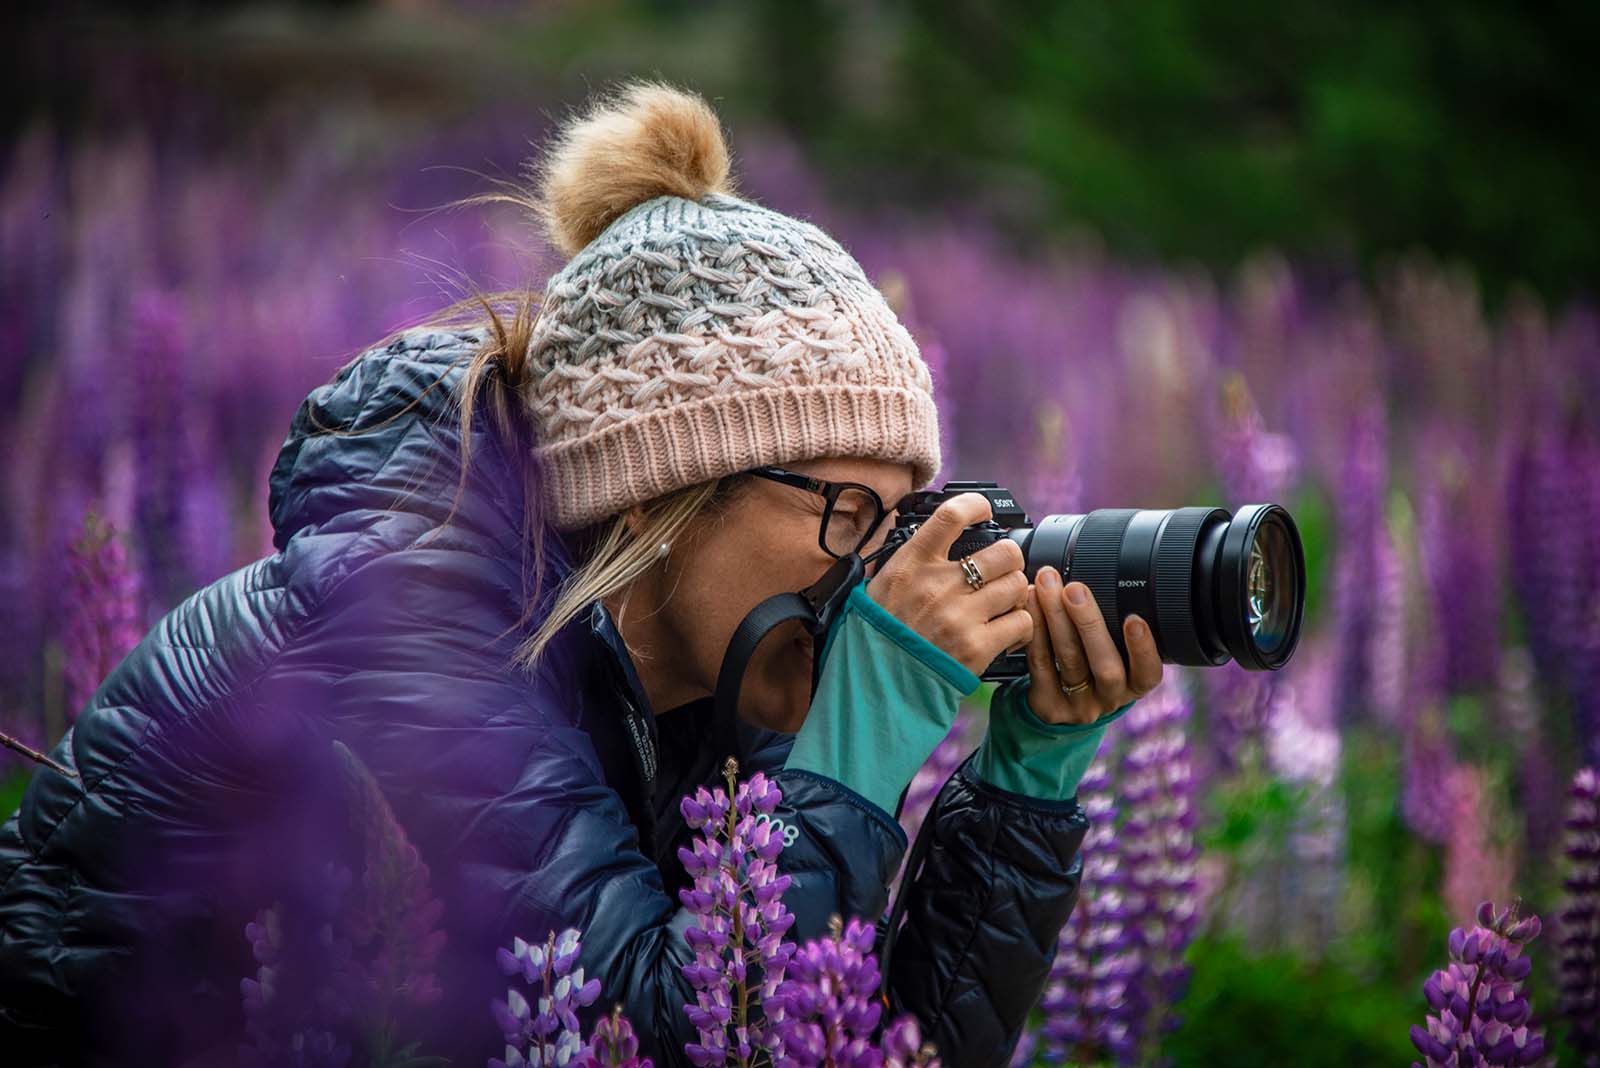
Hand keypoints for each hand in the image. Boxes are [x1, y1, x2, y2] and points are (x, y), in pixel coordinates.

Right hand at [865, 492, 1032, 678]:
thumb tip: (943, 533)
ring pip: (1017, 586)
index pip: (951, 516)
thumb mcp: (884, 582)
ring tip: (1003, 604)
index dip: (976, 505)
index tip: (984, 509)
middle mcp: (937, 585)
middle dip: (1009, 561)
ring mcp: (959, 616)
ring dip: (1015, 594)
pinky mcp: (976, 646)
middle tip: (1002, 571)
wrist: (875, 681)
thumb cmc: (880, 631)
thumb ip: (915, 557)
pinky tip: (1005, 630)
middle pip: (1004, 552)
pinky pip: (1021, 622)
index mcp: (911, 564)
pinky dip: (1020, 626)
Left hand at [1014, 566, 1162, 724]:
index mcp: (1134, 683)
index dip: (1143, 649)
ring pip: (1069, 661)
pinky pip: (1041, 665)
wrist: (1059, 704)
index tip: (1134, 619)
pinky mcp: (1049, 705)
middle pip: (1105, 666)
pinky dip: (1036, 631)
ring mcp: (1079, 705)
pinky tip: (1031, 604)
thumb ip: (1114, 626)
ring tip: (1046, 586)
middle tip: (1075, 589)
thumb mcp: (1114, 653)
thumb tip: (1103, 568)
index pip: (1148, 673)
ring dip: (1056, 618)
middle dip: (1089, 624)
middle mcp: (1110, 697)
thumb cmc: (1091, 665)